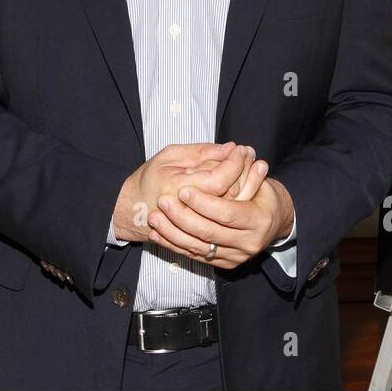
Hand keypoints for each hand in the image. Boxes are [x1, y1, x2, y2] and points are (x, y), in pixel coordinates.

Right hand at [111, 142, 255, 242]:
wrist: (132, 213)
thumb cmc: (149, 179)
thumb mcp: (168, 157)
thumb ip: (199, 152)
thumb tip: (230, 148)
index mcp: (176, 189)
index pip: (218, 179)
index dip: (232, 163)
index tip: (241, 148)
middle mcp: (190, 213)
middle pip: (230, 197)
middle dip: (246, 172)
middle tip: (252, 153)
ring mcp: (198, 231)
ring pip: (234, 213)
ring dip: (250, 185)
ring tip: (260, 166)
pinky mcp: (205, 242)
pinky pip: (231, 221)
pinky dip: (244, 201)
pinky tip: (251, 185)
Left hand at [146, 168, 295, 269]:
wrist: (272, 223)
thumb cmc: (262, 196)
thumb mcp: (258, 179)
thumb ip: (241, 167)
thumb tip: (231, 149)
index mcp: (259, 220)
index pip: (226, 213)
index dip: (203, 202)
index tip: (183, 190)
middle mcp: (249, 242)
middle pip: (210, 232)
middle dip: (183, 217)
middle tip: (162, 202)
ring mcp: (236, 256)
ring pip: (199, 247)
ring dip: (172, 233)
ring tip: (154, 218)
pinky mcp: (224, 264)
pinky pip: (195, 256)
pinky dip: (174, 245)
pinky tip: (157, 234)